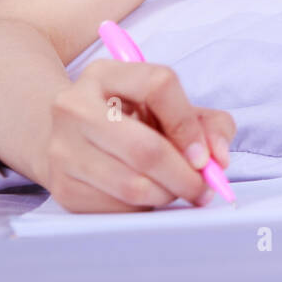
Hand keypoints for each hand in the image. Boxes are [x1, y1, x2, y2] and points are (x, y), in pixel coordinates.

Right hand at [41, 60, 236, 212]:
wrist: (72, 137)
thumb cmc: (132, 120)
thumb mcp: (172, 108)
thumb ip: (209, 124)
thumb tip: (218, 158)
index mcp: (105, 74)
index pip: (158, 85)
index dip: (188, 124)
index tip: (204, 155)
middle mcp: (75, 106)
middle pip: (145, 149)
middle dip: (184, 175)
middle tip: (202, 186)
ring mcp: (63, 148)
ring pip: (132, 185)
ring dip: (167, 194)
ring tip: (176, 189)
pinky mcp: (62, 186)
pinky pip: (117, 208)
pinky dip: (143, 207)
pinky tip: (147, 195)